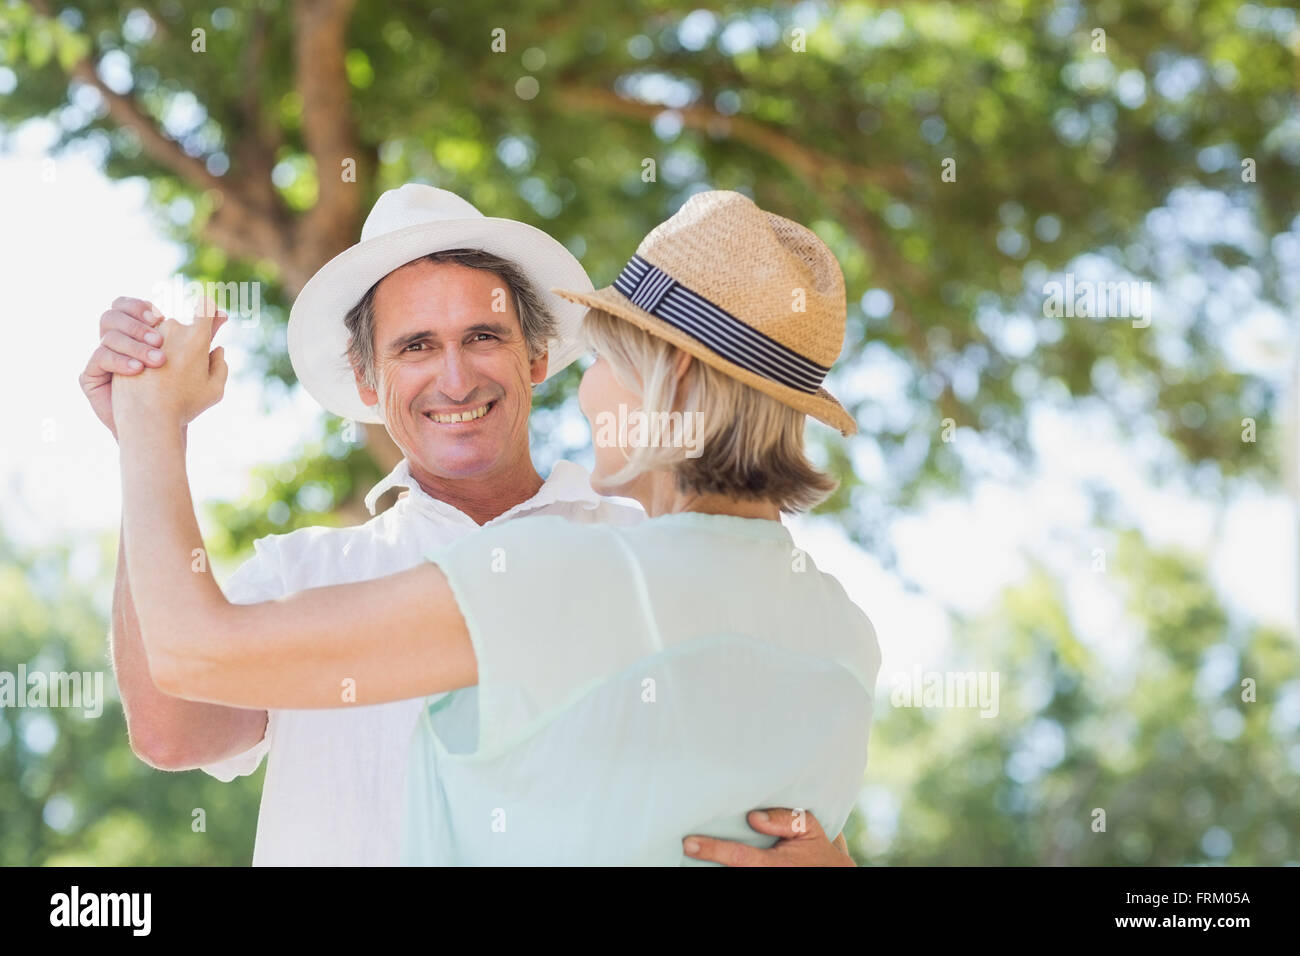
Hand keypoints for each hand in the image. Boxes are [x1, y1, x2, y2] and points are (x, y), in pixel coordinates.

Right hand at [79, 296, 226, 437]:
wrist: (160, 429)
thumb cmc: (182, 398)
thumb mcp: (203, 367)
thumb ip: (209, 337)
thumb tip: (224, 313)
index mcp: (143, 334)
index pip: (135, 308)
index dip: (143, 306)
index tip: (160, 314)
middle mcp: (121, 342)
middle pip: (116, 312)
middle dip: (138, 321)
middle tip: (159, 338)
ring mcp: (105, 357)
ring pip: (108, 332)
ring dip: (133, 342)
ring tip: (157, 360)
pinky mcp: (92, 375)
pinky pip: (99, 357)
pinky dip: (119, 360)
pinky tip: (138, 370)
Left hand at [682, 808, 855, 866]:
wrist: (830, 874)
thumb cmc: (814, 847)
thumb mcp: (806, 827)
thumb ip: (783, 820)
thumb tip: (752, 817)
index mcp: (775, 864)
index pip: (739, 857)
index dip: (712, 850)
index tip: (688, 843)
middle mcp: (766, 876)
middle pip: (729, 871)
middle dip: (706, 860)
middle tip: (684, 846)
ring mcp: (763, 880)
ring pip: (731, 874)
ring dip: (711, 865)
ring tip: (692, 851)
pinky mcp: (759, 878)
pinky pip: (738, 872)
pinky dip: (722, 865)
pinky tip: (708, 859)